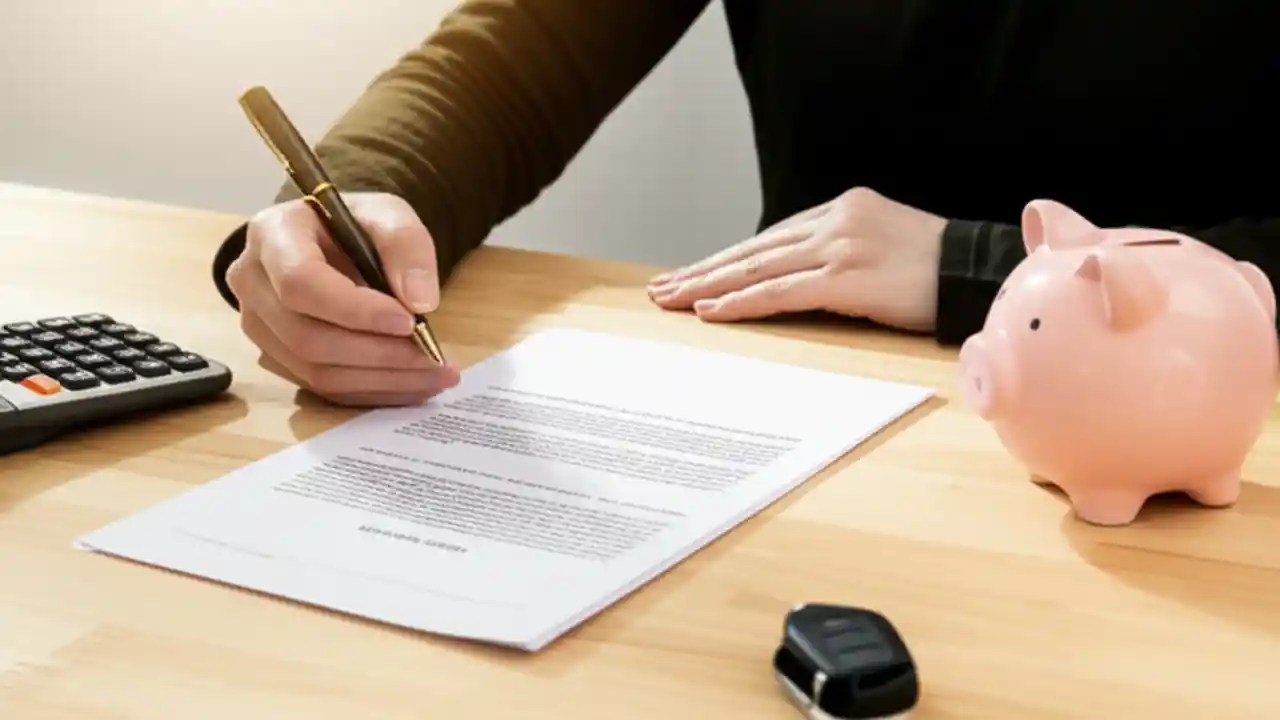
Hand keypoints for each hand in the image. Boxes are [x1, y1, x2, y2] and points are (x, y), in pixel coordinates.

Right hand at [225, 192, 459, 405]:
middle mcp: (252, 281)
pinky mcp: (276, 356)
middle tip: (432, 356)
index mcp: (272, 234)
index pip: (300, 282)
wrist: (332, 240)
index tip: (408, 322)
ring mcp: (258, 324)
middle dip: (377, 353)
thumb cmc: (355, 224)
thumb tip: (420, 302)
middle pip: (306, 336)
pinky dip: (372, 389)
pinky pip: (322, 387)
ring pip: (314, 370)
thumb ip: (407, 245)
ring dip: (381, 379)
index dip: (354, 310)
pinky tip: (413, 382)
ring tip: (434, 374)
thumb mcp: (388, 213)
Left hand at [646, 188, 947, 331]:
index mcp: (841, 209)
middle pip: (753, 250)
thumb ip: (839, 253)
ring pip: (756, 268)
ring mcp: (838, 246)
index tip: (695, 274)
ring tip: (672, 299)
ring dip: (708, 287)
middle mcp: (834, 220)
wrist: (978, 272)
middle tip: (663, 287)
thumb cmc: (935, 269)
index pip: (770, 239)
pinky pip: (779, 291)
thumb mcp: (882, 247)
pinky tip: (711, 311)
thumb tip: (797, 278)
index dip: (729, 260)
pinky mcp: (845, 276)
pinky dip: (741, 302)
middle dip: (703, 271)